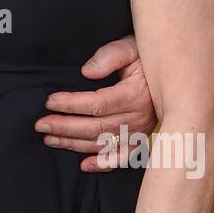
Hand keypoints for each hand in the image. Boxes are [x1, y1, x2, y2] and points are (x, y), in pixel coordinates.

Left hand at [33, 34, 156, 170]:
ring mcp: (141, 131)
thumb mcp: (131, 47)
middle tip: (40, 124)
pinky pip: (123, 157)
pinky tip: (84, 165)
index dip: (71, 104)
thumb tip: (87, 72)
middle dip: (65, 126)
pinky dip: (104, 164)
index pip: (97, 104)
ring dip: (75, 144)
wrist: (172, 71)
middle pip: (96, 127)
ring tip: (50, 139)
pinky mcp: (141, 138)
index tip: (49, 101)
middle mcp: (139, 117)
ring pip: (103, 143)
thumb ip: (109, 56)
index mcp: (136, 95)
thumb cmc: (146, 56)